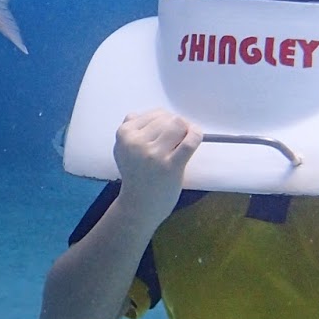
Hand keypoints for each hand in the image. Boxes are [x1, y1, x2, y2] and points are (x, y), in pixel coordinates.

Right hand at [112, 109, 201, 225]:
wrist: (139, 205)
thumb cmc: (135, 174)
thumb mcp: (122, 148)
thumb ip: (130, 128)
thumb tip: (147, 113)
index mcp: (124, 134)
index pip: (154, 114)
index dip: (165, 120)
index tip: (167, 134)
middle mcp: (136, 142)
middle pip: (167, 118)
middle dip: (176, 126)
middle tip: (175, 141)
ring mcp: (153, 154)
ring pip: (178, 125)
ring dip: (185, 130)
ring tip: (182, 143)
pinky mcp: (170, 166)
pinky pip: (190, 141)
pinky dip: (196, 134)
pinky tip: (195, 136)